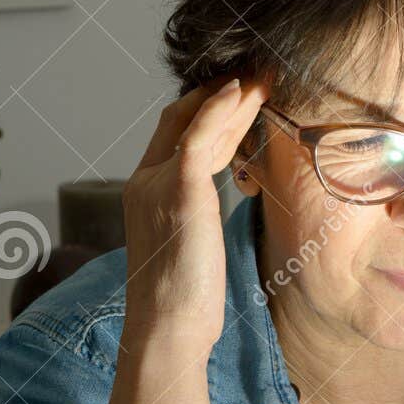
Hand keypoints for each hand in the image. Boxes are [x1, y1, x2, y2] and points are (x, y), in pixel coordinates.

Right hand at [120, 76, 268, 346]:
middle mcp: (145, 181)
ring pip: (193, 122)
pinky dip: (218, 109)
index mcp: (145, 193)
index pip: (172, 137)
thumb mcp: (188, 249)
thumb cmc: (183, 301)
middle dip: (216, 95)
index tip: (236, 97)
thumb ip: (195, 220)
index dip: (204, 112)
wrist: (167, 327)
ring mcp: (159, 182)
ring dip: (228, 97)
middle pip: (179, 120)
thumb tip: (211, 218)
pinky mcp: (180, 189)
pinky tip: (239, 92)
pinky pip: (199, 135)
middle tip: (251, 76)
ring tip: (258, 77)